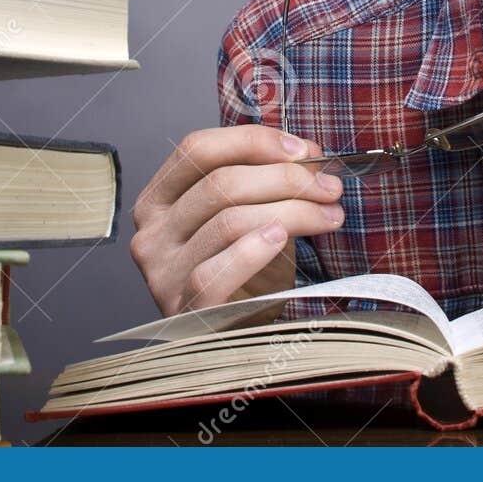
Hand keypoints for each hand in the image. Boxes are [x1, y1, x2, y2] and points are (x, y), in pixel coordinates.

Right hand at [130, 125, 344, 315]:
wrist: (238, 339)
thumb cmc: (246, 273)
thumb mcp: (251, 217)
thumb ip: (266, 183)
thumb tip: (308, 154)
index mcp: (159, 199)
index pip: (197, 149)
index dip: (255, 141)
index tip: (305, 151)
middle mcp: (152, 233)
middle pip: (219, 183)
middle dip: (286, 178)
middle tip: (330, 187)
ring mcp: (162, 273)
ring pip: (227, 221)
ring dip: (291, 211)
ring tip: (329, 215)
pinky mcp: (181, 309)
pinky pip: (216, 272)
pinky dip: (254, 250)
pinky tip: (282, 240)